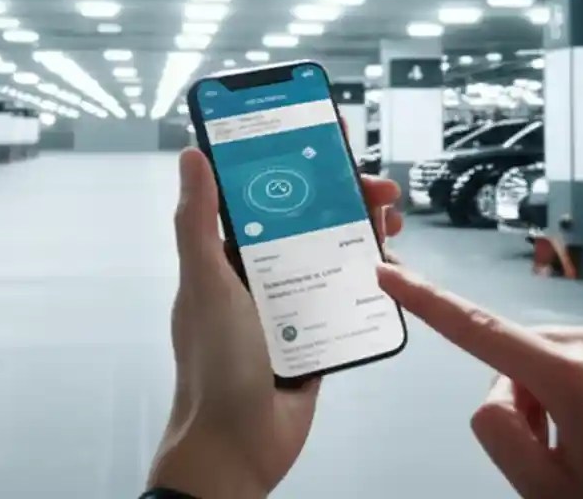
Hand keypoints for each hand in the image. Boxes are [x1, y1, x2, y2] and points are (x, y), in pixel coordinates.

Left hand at [148, 148, 402, 498]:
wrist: (239, 447)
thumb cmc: (215, 367)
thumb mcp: (206, 284)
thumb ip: (198, 222)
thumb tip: (192, 155)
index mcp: (227, 255)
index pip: (260, 192)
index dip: (290, 160)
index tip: (324, 135)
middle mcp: (260, 273)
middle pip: (307, 217)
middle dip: (343, 194)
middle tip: (378, 185)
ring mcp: (292, 301)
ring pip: (333, 250)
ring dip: (362, 228)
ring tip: (390, 217)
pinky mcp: (319, 331)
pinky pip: (348, 293)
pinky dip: (370, 275)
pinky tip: (391, 262)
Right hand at [378, 265, 582, 498]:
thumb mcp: (545, 490)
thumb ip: (497, 429)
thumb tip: (501, 388)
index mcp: (573, 380)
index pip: (480, 331)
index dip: (429, 302)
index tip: (392, 273)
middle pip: (526, 353)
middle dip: (527, 393)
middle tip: (561, 451)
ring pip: (566, 350)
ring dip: (567, 386)